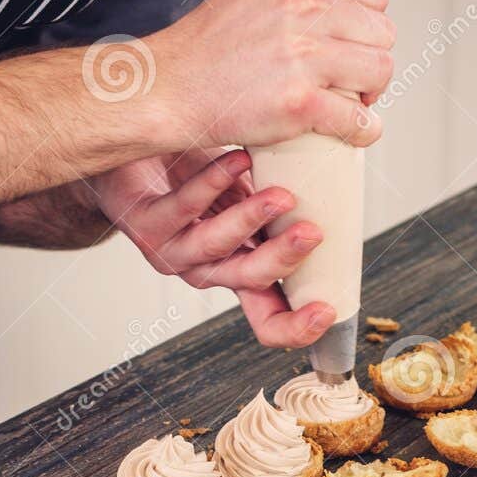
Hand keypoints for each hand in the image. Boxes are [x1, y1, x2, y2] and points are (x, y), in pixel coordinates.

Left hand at [91, 149, 337, 348]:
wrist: (135, 150)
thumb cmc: (196, 172)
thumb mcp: (252, 193)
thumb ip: (286, 205)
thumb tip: (341, 191)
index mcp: (239, 269)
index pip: (270, 318)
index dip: (297, 327)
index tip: (328, 310)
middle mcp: (207, 268)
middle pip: (251, 282)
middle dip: (284, 260)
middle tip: (312, 233)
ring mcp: (174, 251)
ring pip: (216, 248)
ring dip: (251, 221)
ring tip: (280, 195)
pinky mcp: (145, 225)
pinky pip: (183, 207)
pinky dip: (213, 182)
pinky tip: (236, 160)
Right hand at [151, 0, 394, 149]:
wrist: (173, 88)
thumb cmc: (211, 45)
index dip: (366, 21)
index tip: (350, 41)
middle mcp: (302, 4)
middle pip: (381, 31)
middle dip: (369, 57)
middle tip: (347, 75)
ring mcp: (303, 53)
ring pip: (380, 70)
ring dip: (370, 91)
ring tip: (347, 99)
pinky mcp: (300, 101)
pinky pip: (357, 118)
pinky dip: (364, 129)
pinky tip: (355, 129)